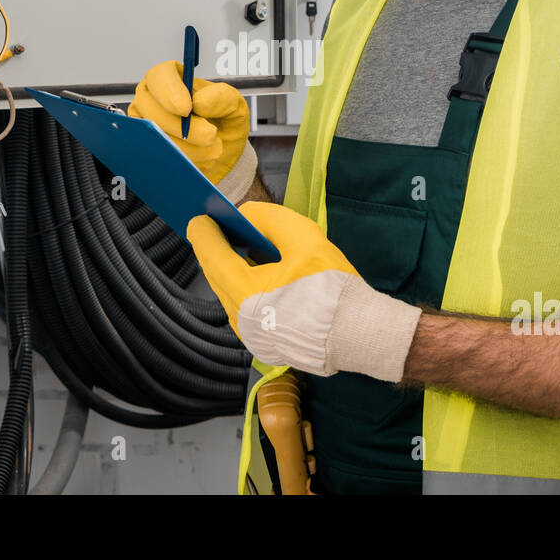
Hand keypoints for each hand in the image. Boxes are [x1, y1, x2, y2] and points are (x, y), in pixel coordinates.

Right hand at [129, 61, 256, 201]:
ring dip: (185, 146)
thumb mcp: (233, 104)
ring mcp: (144, 122)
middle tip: (209, 135)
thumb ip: (221, 98)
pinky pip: (155, 154)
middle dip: (181, 126)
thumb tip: (199, 102)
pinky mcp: (145, 146)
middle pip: (151, 108)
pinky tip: (200, 158)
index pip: (159, 77)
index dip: (169, 92)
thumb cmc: (223, 120)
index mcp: (170, 77)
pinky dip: (180, 159)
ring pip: (153, 134)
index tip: (186, 109)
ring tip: (212, 148)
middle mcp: (151, 97)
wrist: (223, 151)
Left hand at [186, 202, 421, 381]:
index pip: (214, 257)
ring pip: (230, 295)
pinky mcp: (265, 344)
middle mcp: (242, 320)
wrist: (359, 334)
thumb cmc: (333, 287)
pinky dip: (243, 287)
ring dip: (229, 269)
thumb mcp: (305, 239)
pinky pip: (244, 309)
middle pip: (218, 277)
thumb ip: (270, 221)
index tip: (199, 216)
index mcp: (246, 295)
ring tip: (233, 246)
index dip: (204, 234)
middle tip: (214, 227)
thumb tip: (245, 215)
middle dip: (214, 249)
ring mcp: (252, 337)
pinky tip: (255, 274)